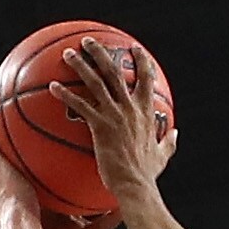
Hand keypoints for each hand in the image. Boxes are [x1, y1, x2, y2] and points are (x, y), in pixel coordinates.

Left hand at [50, 37, 171, 213]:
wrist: (135, 186)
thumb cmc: (147, 174)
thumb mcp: (163, 155)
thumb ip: (169, 141)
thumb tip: (175, 133)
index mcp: (146, 112)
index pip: (146, 79)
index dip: (140, 60)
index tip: (133, 48)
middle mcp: (130, 107)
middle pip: (115, 71)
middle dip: (100, 52)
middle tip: (87, 42)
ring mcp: (115, 115)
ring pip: (95, 81)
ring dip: (80, 64)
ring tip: (67, 54)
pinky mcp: (100, 126)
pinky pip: (80, 105)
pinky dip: (65, 94)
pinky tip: (52, 87)